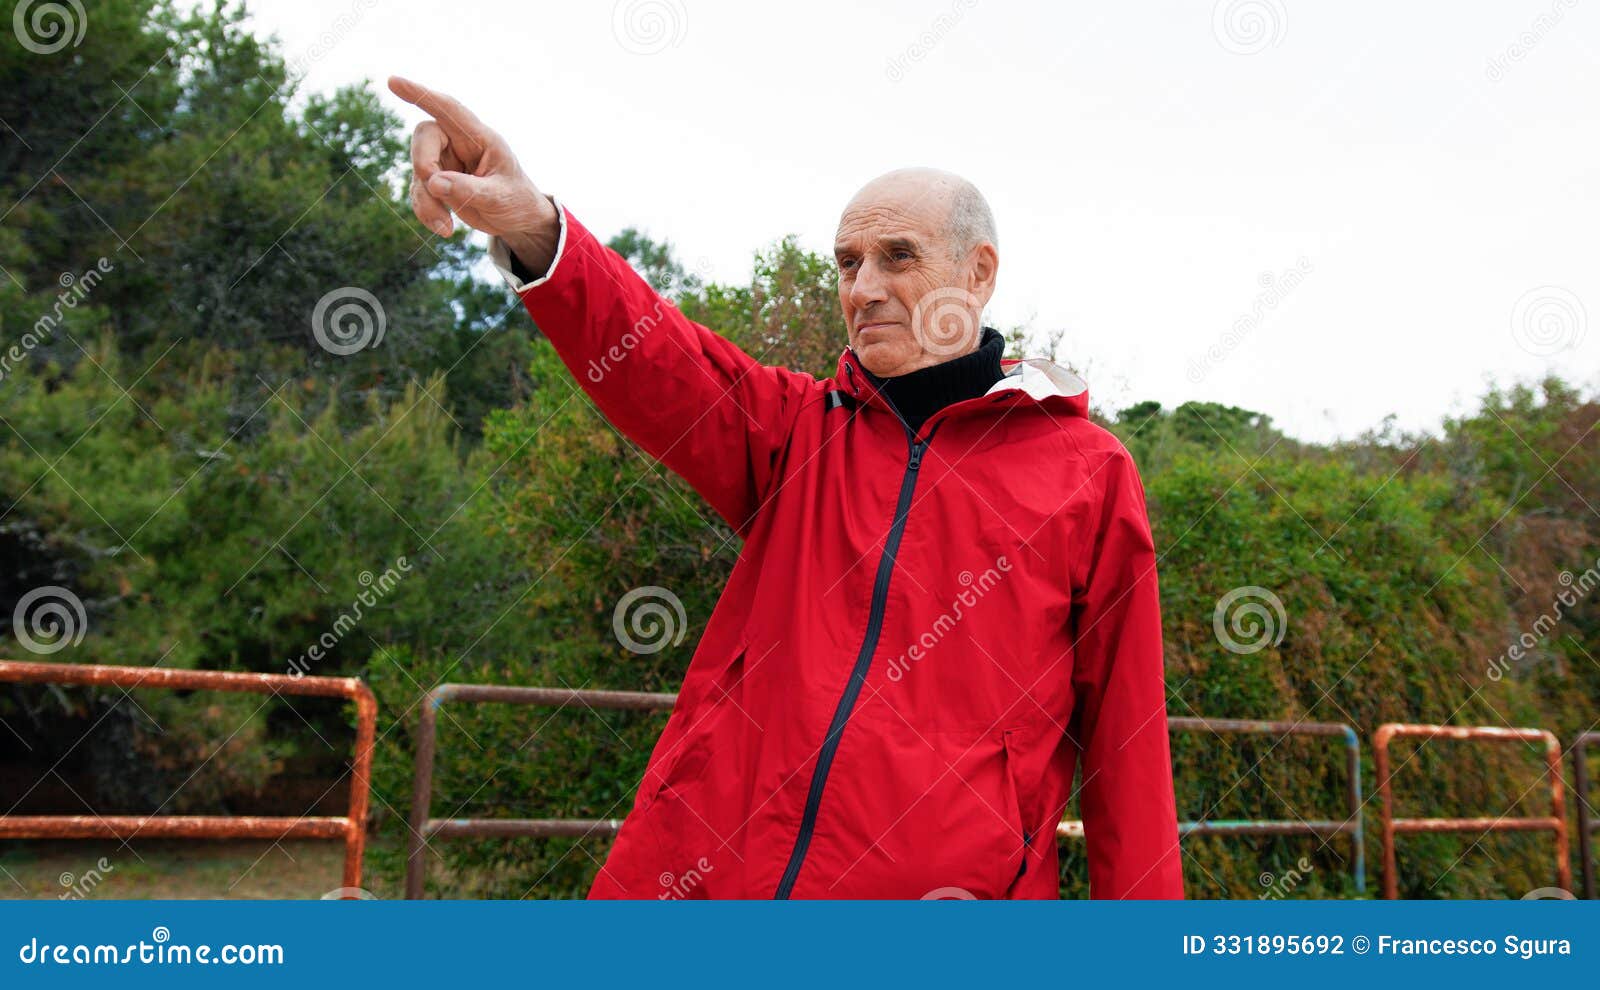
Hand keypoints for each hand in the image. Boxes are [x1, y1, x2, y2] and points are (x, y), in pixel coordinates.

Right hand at [387, 75, 558, 270]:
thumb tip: (434, 182)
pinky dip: (426, 211)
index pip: (448, 109)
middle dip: (423, 164)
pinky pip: (419, 192)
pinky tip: (445, 228)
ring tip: (446, 228)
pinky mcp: (437, 182)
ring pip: (418, 170)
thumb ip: (469, 190)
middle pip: (424, 137)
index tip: (394, 81)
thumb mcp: (499, 197)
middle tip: (435, 189)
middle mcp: (459, 144)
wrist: (518, 220)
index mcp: (480, 137)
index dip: (421, 95)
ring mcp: (446, 162)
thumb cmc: (516, 200)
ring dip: (425, 200)